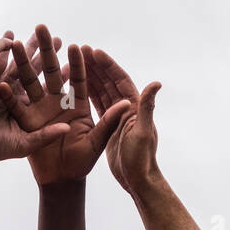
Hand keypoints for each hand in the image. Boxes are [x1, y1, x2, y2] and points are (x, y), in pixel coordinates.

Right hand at [0, 24, 129, 184]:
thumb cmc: (83, 164)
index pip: (79, 79)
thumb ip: (110, 122)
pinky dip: (9, 96)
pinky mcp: (26, 122)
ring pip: (31, 82)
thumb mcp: (99, 143)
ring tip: (14, 44)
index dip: (78, 62)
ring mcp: (40, 110)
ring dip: (22, 63)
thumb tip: (128, 103)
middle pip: (52, 72)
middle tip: (41, 27)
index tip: (75, 45)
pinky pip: (16, 107)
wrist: (62, 180)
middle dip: (46, 50)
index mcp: (78, 105)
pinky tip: (1, 82)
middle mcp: (58, 103)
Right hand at [0, 30, 70, 163]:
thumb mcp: (23, 145)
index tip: (72, 65)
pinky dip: (3, 47)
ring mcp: (1, 86)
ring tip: (38, 32)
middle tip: (57, 39)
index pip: (48, 91)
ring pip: (17, 63)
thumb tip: (67, 129)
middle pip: (35, 72)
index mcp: (28, 110)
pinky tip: (12, 34)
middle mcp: (16, 96)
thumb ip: (45, 136)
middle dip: (46, 56)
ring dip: (27, 47)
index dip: (60, 78)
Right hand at [82, 47, 160, 195]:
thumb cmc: (140, 159)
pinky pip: (95, 104)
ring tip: (74, 61)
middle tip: (80, 49)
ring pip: (100, 90)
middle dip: (95, 65)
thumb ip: (147, 107)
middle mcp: (126, 108)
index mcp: (134, 107)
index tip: (94, 51)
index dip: (107, 65)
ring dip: (89, 75)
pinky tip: (73, 85)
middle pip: (108, 81)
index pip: (119, 80)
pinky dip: (86, 93)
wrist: (136, 180)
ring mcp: (116, 117)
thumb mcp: (142, 132)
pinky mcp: (107, 126)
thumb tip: (156, 83)